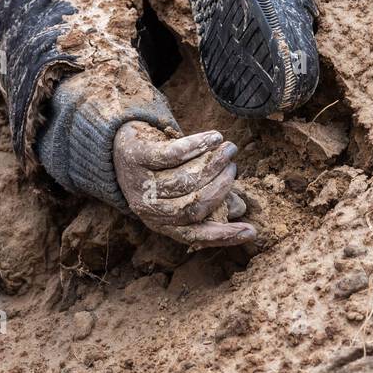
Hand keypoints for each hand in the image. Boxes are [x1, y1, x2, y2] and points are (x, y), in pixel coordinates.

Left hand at [113, 122, 254, 247]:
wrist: (120, 142)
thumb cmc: (159, 170)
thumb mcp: (183, 189)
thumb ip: (210, 198)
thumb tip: (240, 208)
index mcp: (162, 224)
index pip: (196, 234)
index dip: (224, 235)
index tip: (252, 231)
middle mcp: (148, 210)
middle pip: (193, 205)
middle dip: (221, 187)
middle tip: (234, 167)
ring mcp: (139, 184)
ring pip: (185, 180)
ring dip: (212, 164)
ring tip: (228, 149)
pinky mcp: (135, 157)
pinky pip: (171, 155)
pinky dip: (197, 146)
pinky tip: (213, 137)